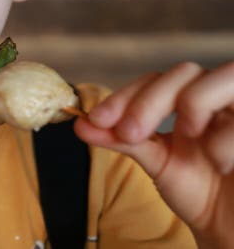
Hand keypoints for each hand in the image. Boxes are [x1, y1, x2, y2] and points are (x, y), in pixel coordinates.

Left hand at [74, 61, 233, 248]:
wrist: (231, 227)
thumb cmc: (199, 191)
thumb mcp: (156, 162)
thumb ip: (122, 139)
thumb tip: (80, 124)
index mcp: (190, 102)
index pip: (155, 80)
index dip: (125, 95)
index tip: (96, 120)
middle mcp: (218, 100)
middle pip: (184, 72)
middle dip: (150, 100)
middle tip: (129, 133)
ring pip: (226, 75)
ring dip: (195, 102)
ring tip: (185, 135)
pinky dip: (226, 135)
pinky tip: (218, 162)